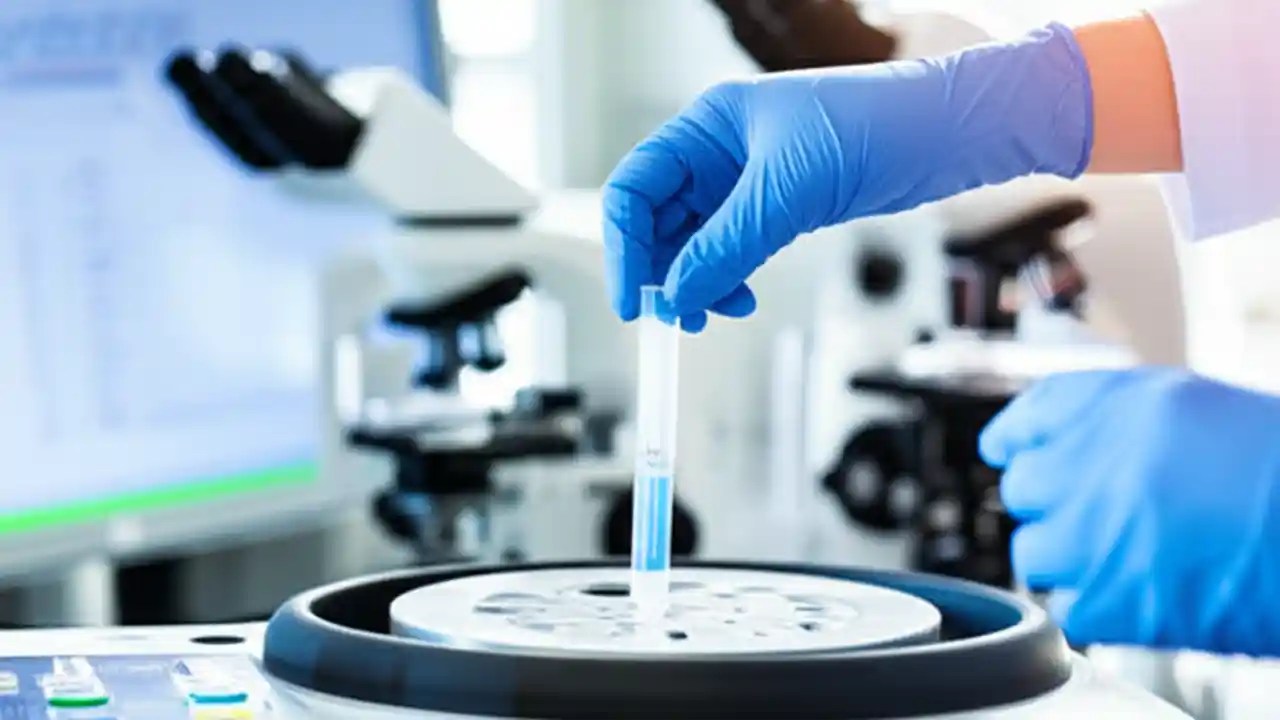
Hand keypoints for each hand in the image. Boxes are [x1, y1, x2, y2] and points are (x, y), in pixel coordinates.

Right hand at [602, 23, 1092, 329]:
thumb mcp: (788, 191)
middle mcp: (717, 151)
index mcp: (706, 126)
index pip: (635, 188)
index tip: (635, 301)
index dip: (625, 246)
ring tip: (715, 312)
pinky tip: (741, 298)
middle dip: (662, 271)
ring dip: (695, 281)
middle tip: (678, 316)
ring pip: (692, 242)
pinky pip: (727, 250)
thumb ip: (726, 246)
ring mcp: (744, 181)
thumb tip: (677, 296)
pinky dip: (726, 278)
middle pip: (657, 220)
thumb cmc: (873, 127)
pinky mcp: (774, 206)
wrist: (946, 132)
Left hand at [980, 368, 1279, 656]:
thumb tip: (1052, 440)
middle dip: (1054, 501)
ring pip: (1033, 551)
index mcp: (1111, 406)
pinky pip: (1067, 607)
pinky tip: (1139, 590)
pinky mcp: (1112, 601)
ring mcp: (1092, 534)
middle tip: (1098, 513)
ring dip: (1068, 556)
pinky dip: (1096, 606)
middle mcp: (1088, 463)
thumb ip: (1114, 419)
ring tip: (1124, 554)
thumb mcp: (1191, 407)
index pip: (1025, 420)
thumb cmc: (1277, 466)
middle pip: (1022, 488)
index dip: (1019, 441)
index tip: (1011, 453)